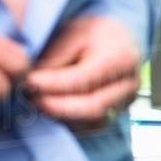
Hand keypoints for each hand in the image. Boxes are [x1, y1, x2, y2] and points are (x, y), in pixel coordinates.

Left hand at [26, 15, 141, 130]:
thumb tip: (31, 79)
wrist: (120, 42)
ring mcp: (127, 103)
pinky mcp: (118, 114)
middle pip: (92, 107)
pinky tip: (52, 110)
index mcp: (122, 59)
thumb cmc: (95, 33)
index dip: (54, 84)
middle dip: (57, 106)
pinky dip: (70, 122)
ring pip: (92, 122)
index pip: (84, 79)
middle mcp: (130, 85)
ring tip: (38, 103)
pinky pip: (92, 127)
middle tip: (31, 98)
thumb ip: (55, 57)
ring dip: (62, 116)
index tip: (29, 81)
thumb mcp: (73, 32)